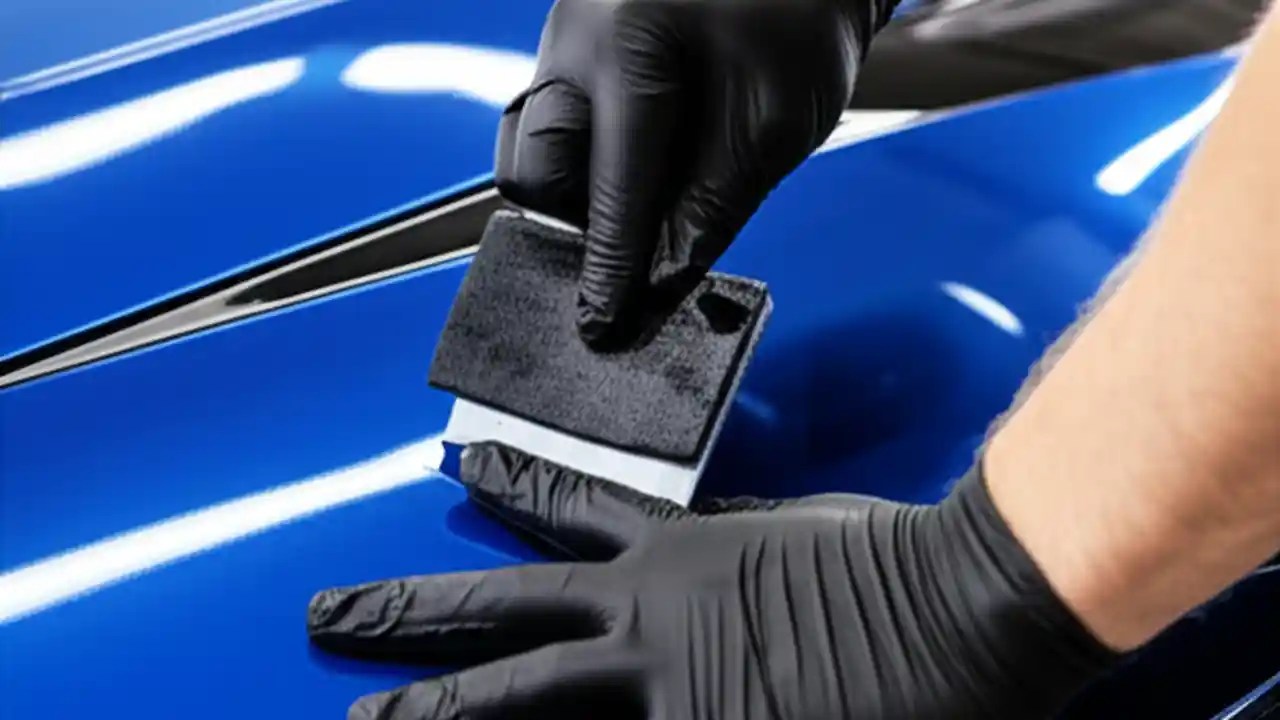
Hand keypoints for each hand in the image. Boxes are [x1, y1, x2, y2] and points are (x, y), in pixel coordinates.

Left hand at [308, 443, 1114, 718]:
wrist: (956, 605)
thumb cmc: (888, 562)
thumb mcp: (790, 530)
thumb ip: (724, 543)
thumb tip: (700, 541)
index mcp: (674, 555)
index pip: (567, 506)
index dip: (508, 482)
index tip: (456, 465)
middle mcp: (646, 618)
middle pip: (500, 611)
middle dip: (405, 614)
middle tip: (330, 615)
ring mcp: (662, 688)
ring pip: (522, 701)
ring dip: (439, 711)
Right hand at [495, 0, 887, 348]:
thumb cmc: (807, 14)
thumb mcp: (775, 122)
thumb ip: (712, 205)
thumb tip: (660, 274)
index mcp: (625, 40)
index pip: (609, 183)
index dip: (609, 265)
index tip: (603, 322)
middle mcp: (576, 30)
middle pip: (533, 164)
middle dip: (574, 222)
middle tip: (630, 252)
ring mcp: (569, 27)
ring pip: (533, 141)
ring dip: (578, 191)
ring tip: (640, 210)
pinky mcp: (579, 36)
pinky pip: (560, 114)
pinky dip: (593, 157)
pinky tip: (641, 173)